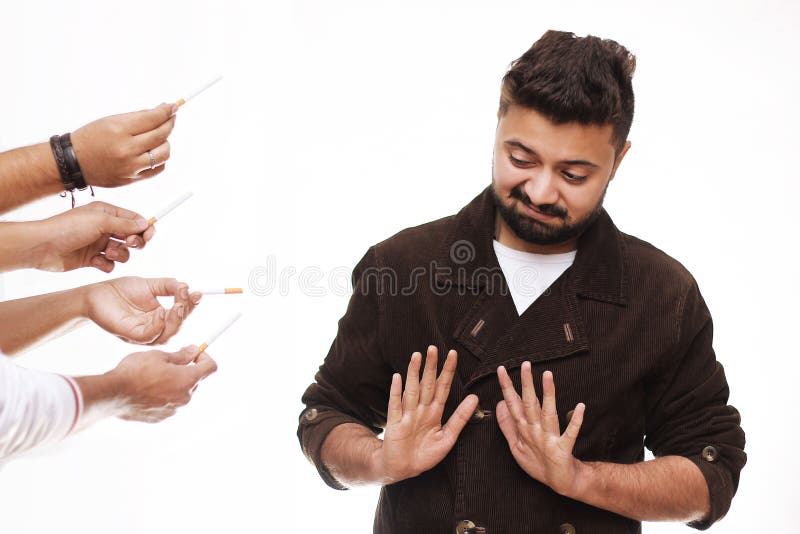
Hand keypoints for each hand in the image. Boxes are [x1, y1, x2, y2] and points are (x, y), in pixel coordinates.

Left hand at [33, 201, 154, 271]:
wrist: (42, 247)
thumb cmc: (67, 228)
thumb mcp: (100, 221)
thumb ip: (124, 224)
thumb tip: (145, 223)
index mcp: (106, 213)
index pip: (134, 219)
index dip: (144, 228)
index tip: (149, 236)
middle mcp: (104, 228)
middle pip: (132, 237)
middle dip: (134, 242)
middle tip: (128, 244)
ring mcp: (98, 244)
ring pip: (123, 252)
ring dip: (119, 255)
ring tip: (106, 254)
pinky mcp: (92, 260)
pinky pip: (110, 265)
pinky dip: (106, 265)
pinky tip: (95, 263)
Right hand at [71, 103, 176, 185]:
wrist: (73, 162)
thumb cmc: (92, 137)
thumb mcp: (111, 121)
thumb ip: (138, 117)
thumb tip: (162, 111)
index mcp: (119, 130)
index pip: (153, 119)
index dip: (166, 112)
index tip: (173, 107)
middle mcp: (127, 150)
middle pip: (161, 135)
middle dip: (169, 124)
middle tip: (171, 118)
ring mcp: (131, 167)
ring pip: (164, 154)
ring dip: (165, 143)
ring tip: (159, 137)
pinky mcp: (132, 179)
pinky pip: (158, 169)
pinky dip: (159, 159)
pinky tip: (153, 152)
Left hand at [84, 277, 201, 344]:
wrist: (96, 293)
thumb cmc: (121, 290)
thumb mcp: (150, 285)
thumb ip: (169, 286)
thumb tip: (186, 287)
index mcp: (160, 317)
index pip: (181, 314)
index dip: (191, 305)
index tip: (198, 293)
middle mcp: (154, 328)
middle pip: (177, 327)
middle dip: (185, 313)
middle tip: (187, 297)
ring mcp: (142, 334)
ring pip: (166, 334)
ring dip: (175, 320)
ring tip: (177, 304)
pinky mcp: (130, 335)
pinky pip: (149, 335)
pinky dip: (158, 325)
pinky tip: (160, 311)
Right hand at [108, 346, 217, 422]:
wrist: (112, 394)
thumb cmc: (135, 372)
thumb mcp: (159, 356)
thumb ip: (181, 355)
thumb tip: (194, 351)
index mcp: (188, 380)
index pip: (210, 367)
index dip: (205, 357)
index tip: (195, 352)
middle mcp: (184, 398)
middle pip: (195, 380)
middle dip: (186, 370)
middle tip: (169, 361)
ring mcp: (173, 410)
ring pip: (180, 392)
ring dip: (173, 383)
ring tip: (153, 376)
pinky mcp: (160, 417)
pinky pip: (168, 403)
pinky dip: (163, 395)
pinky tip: (146, 389)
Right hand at [375, 346, 478, 483]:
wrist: (403, 469)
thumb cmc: (425, 454)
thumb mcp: (448, 437)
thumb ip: (460, 418)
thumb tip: (475, 398)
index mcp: (435, 412)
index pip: (443, 387)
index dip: (448, 371)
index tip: (453, 354)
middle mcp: (421, 410)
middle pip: (427, 384)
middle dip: (431, 366)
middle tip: (434, 348)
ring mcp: (407, 415)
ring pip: (411, 390)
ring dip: (413, 373)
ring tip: (417, 356)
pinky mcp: (395, 424)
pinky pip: (395, 405)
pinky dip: (396, 392)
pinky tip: (397, 378)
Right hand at [496, 362, 586, 497]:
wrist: (560, 482)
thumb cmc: (538, 462)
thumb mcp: (516, 446)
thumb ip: (507, 425)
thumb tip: (499, 404)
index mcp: (522, 429)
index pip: (512, 404)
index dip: (506, 387)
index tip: (502, 369)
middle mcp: (534, 432)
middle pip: (528, 404)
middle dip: (526, 384)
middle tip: (525, 364)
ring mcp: (548, 439)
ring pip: (547, 413)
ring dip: (548, 395)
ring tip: (548, 375)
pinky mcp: (562, 449)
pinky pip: (570, 433)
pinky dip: (575, 421)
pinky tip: (580, 406)